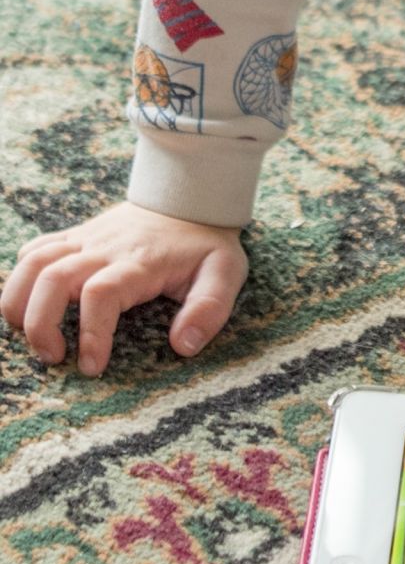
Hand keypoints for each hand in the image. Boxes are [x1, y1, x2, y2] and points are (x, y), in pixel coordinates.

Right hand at [1, 200, 247, 375]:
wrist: (189, 196)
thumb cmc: (206, 243)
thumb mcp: (226, 272)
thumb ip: (209, 309)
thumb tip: (184, 346)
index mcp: (140, 262)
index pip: (101, 294)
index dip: (90, 333)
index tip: (92, 366)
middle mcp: (105, 248)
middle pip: (53, 278)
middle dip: (41, 324)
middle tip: (53, 358)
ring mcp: (85, 239)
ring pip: (33, 262)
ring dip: (19, 302)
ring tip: (30, 337)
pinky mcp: (75, 236)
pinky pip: (34, 249)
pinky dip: (20, 277)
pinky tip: (28, 304)